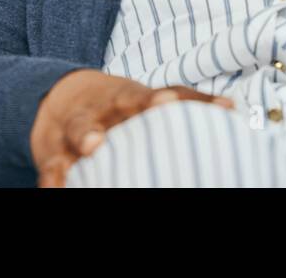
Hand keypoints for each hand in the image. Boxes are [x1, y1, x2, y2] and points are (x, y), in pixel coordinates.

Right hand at [30, 69, 234, 187]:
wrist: (62, 100)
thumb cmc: (120, 105)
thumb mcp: (145, 98)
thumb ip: (186, 102)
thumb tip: (233, 109)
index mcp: (125, 98)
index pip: (140, 96)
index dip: (154, 99)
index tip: (167, 101)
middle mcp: (99, 111)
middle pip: (100, 113)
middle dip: (101, 123)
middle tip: (104, 136)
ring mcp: (73, 132)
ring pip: (75, 132)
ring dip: (81, 139)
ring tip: (88, 149)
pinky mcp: (54, 154)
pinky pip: (52, 167)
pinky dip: (53, 178)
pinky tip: (55, 188)